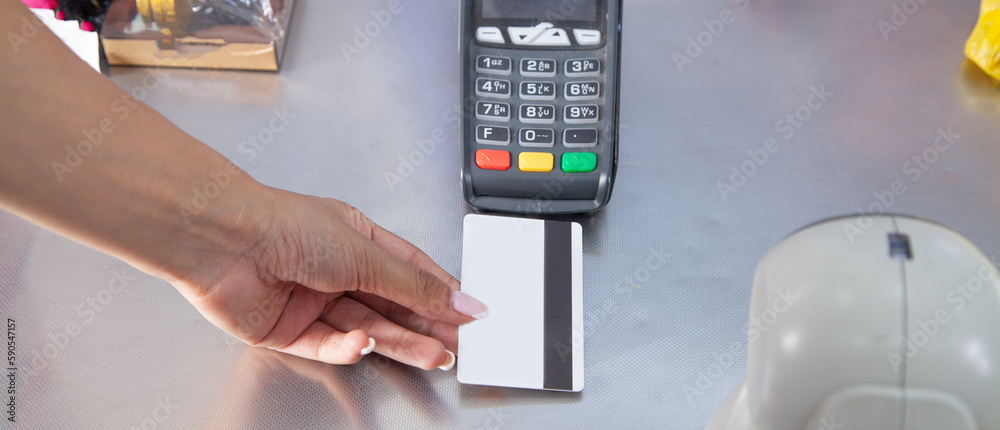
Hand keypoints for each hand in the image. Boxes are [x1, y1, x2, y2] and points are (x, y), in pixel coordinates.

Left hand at [169, 187, 487, 369]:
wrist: (223, 240)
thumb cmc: (287, 226)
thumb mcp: (366, 254)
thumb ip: (415, 284)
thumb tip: (460, 299)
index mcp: (356, 238)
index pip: (410, 270)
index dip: (440, 293)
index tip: (470, 314)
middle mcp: (333, 269)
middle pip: (391, 305)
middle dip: (425, 326)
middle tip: (455, 346)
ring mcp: (309, 300)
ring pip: (364, 329)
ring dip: (397, 342)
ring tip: (431, 356)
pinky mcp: (285, 329)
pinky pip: (325, 345)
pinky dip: (346, 348)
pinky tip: (365, 346)